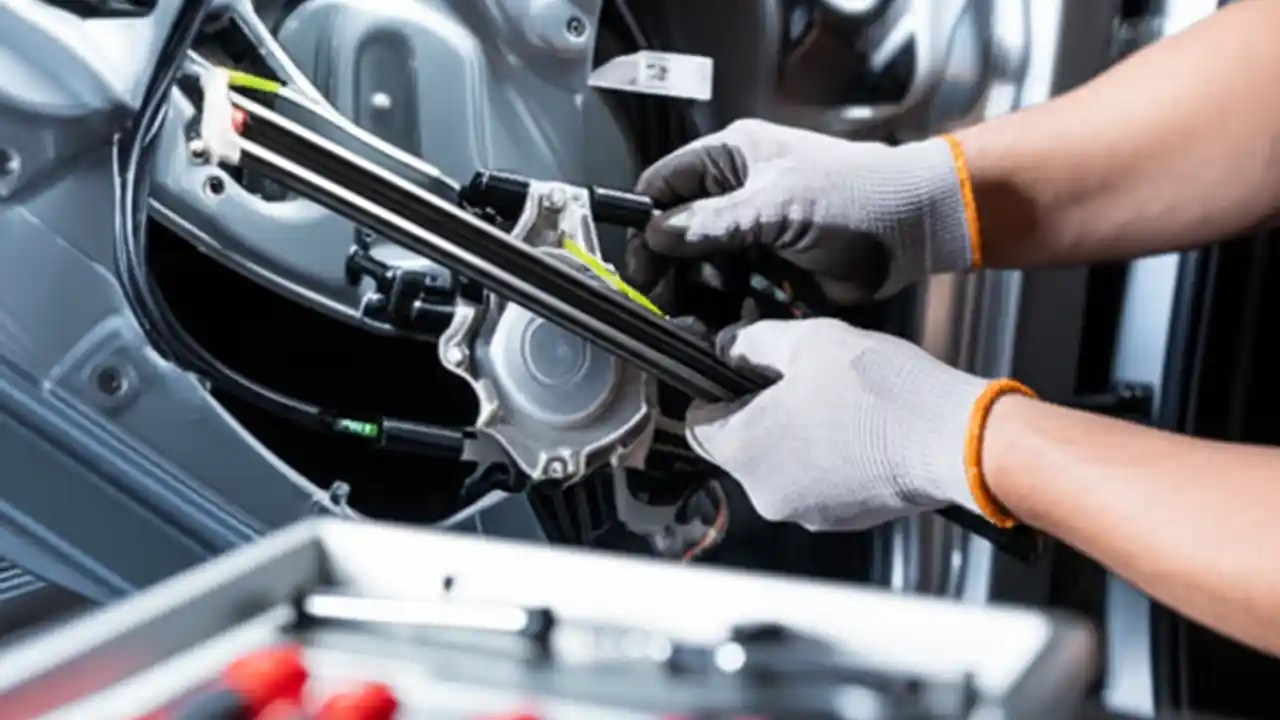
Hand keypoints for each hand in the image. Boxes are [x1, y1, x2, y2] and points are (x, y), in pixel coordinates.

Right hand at [624, 119, 976, 305]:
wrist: (913, 229)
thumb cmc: (859, 196)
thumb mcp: (776, 205)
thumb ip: (714, 222)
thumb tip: (659, 233)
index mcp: (732, 157)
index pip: (665, 184)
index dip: (645, 221)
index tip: (638, 261)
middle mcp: (737, 191)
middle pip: (677, 230)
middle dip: (665, 265)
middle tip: (656, 298)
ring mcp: (753, 229)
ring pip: (701, 265)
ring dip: (694, 291)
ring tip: (690, 317)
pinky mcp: (770, 264)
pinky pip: (732, 288)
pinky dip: (725, 305)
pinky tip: (724, 321)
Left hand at [685, 318, 1026, 531]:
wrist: (951, 439)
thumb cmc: (879, 392)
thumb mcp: (805, 340)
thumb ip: (751, 341)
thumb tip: (727, 345)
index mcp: (744, 450)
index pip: (696, 423)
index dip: (710, 391)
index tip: (734, 371)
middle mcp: (765, 493)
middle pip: (739, 446)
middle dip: (759, 411)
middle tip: (797, 377)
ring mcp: (805, 512)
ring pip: (780, 464)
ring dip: (795, 433)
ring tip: (835, 400)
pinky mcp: (842, 519)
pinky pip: (816, 482)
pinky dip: (826, 456)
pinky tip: (856, 427)